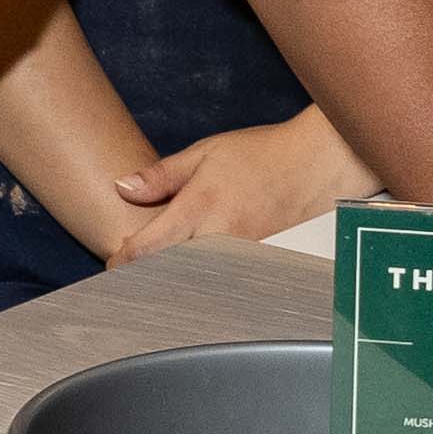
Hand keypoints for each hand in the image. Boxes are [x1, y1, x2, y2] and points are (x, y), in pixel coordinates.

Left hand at [103, 108, 369, 259]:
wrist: (319, 164)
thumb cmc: (262, 155)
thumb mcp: (206, 153)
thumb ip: (162, 175)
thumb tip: (122, 187)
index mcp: (199, 207)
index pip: (148, 248)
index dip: (123, 261)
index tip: (113, 262)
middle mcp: (219, 238)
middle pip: (168, 271)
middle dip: (147, 275)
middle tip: (132, 275)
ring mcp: (242, 257)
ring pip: (196, 280)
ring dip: (176, 280)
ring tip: (163, 277)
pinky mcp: (260, 267)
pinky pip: (225, 280)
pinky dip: (207, 279)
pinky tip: (200, 275)